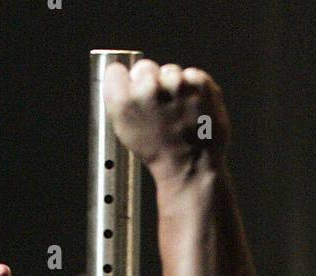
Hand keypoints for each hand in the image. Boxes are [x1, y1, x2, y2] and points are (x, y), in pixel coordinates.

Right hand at [103, 60, 229, 178]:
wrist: (192, 168)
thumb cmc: (158, 153)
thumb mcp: (125, 130)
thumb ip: (121, 99)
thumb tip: (122, 74)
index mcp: (124, 100)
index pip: (116, 71)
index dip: (126, 83)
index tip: (135, 94)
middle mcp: (148, 87)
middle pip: (144, 67)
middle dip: (151, 83)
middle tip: (161, 110)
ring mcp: (176, 83)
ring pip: (170, 72)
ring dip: (174, 87)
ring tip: (179, 115)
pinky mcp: (198, 82)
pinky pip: (191, 76)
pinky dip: (194, 90)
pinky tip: (193, 111)